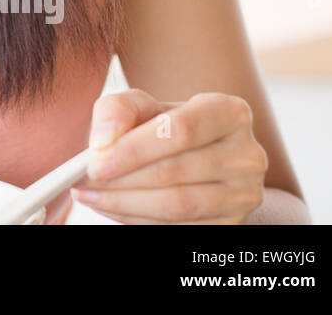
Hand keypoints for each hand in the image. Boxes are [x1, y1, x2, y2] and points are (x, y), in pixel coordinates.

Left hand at [71, 88, 268, 223]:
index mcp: (228, 112)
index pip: (179, 131)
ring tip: (90, 195)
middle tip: (84, 182)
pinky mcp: (234, 222)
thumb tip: (104, 141)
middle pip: (175, 172)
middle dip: (121, 180)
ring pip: (178, 205)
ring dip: (125, 204)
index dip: (133, 150)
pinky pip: (180, 227)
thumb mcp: (141, 104)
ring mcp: (245, 192)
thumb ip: (118, 110)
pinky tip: (113, 207)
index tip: (95, 162)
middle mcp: (246, 154)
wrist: (193, 151)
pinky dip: (138, 219)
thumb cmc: (165, 125)